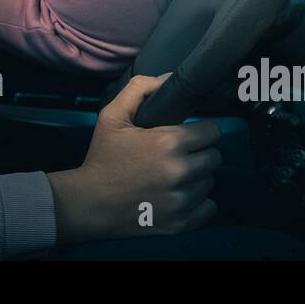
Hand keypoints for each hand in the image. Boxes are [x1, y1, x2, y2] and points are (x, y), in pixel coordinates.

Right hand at [47, 74, 221, 245]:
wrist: (89, 203)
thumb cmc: (102, 158)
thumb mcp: (112, 116)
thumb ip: (139, 90)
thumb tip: (167, 79)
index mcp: (168, 143)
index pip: (212, 132)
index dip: (200, 131)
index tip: (188, 135)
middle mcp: (180, 172)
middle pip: (214, 157)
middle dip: (199, 154)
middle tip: (179, 155)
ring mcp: (181, 200)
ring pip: (210, 182)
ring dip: (197, 178)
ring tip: (174, 176)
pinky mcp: (181, 223)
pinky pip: (208, 208)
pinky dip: (198, 203)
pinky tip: (179, 195)